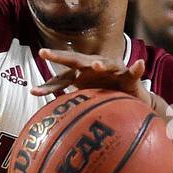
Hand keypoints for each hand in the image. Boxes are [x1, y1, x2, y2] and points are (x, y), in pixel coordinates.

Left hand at [31, 49, 146, 98]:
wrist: (129, 98)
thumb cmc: (102, 95)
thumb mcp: (84, 99)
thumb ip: (68, 104)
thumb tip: (46, 119)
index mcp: (80, 75)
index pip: (61, 78)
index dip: (48, 85)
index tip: (33, 91)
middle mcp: (93, 67)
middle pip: (75, 61)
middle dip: (59, 56)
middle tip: (44, 53)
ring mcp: (111, 69)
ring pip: (105, 64)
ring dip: (101, 64)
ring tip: (97, 66)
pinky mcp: (129, 76)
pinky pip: (133, 72)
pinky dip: (136, 68)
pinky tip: (139, 64)